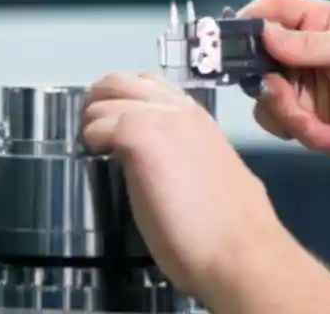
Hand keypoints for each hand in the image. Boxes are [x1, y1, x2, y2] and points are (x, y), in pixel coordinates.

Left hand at [81, 73, 294, 299]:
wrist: (237, 249)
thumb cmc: (228, 229)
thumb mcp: (206, 177)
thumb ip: (185, 159)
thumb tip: (169, 167)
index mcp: (197, 119)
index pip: (151, 87)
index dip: (126, 104)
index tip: (118, 131)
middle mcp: (179, 109)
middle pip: (121, 80)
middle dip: (99, 102)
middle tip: (95, 136)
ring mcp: (159, 117)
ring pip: (106, 96)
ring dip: (94, 124)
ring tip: (99, 153)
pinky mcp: (138, 134)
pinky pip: (99, 125)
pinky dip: (92, 140)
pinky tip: (101, 161)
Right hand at [239, 0, 329, 161]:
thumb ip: (310, 45)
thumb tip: (265, 33)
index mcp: (317, 22)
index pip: (272, 9)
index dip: (249, 19)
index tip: (232, 37)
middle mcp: (300, 53)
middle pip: (254, 53)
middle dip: (255, 73)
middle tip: (271, 87)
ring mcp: (299, 86)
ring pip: (261, 94)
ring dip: (278, 108)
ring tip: (303, 115)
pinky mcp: (302, 118)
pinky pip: (280, 123)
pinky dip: (297, 130)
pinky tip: (326, 132)